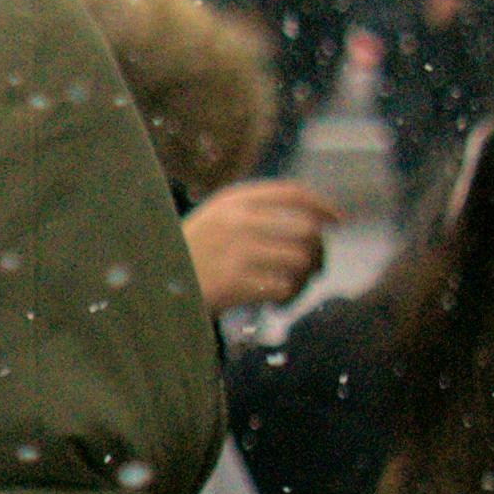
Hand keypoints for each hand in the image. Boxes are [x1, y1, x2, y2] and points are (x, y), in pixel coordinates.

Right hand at [183, 178, 331, 312]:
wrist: (154, 285)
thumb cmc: (193, 253)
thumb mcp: (216, 218)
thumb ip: (255, 212)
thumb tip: (314, 220)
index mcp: (234, 200)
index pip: (293, 193)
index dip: (322, 205)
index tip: (339, 219)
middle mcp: (238, 221)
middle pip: (305, 228)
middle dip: (318, 250)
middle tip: (315, 267)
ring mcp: (237, 252)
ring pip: (300, 260)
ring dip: (305, 277)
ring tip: (292, 287)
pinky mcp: (235, 283)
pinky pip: (284, 287)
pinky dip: (287, 296)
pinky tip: (275, 301)